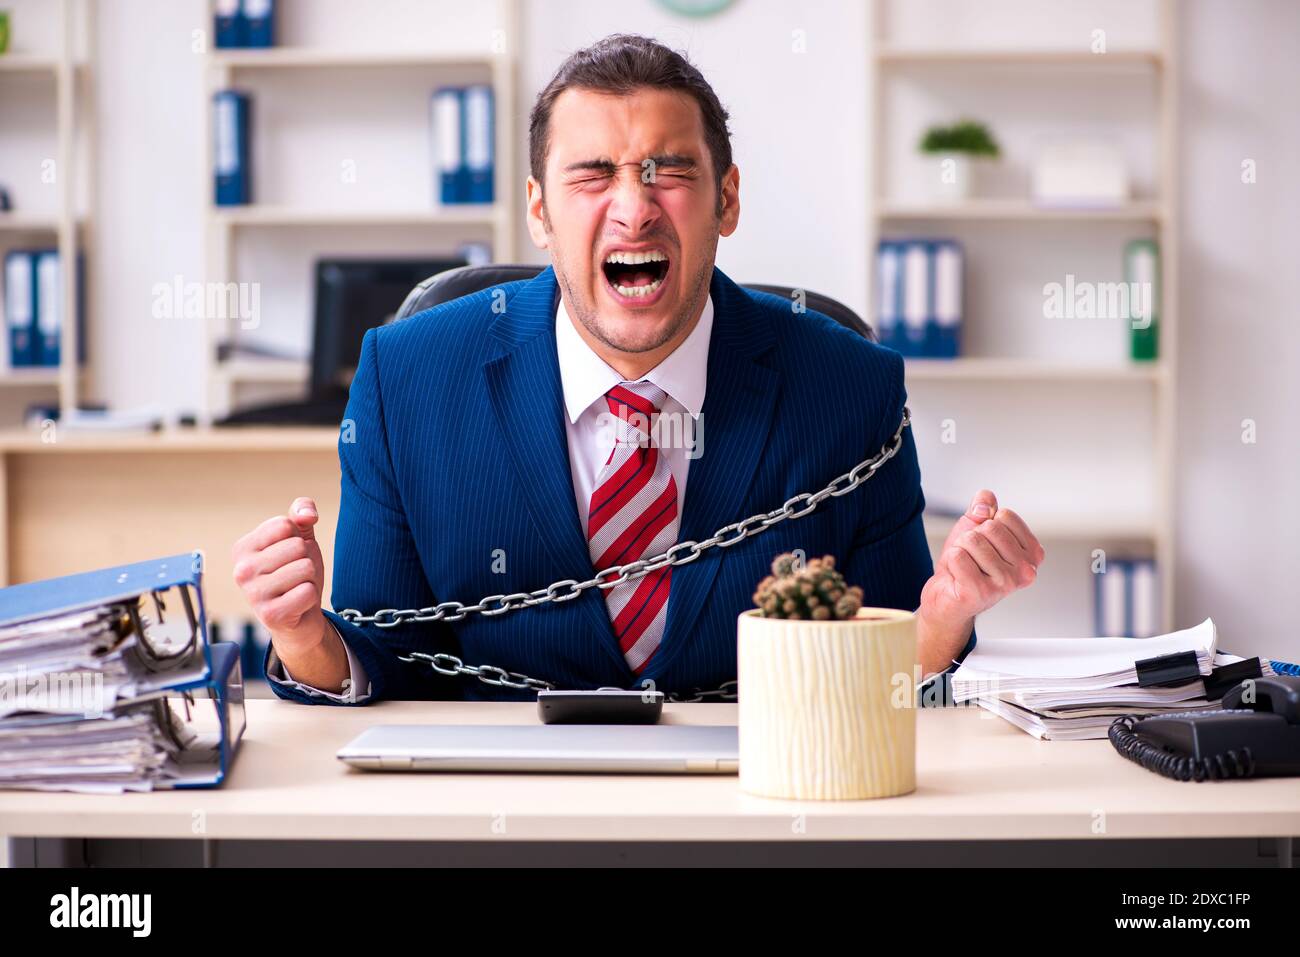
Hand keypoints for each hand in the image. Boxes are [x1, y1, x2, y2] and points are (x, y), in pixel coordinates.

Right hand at [232, 497, 328, 656]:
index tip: (288, 555)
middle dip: (306, 559)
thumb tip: (307, 514)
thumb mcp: (300, 537)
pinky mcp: (270, 614)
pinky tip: (298, 604)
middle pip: (298, 546)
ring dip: (310, 578)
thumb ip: (302, 513)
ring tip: (296, 588)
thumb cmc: (296, 572)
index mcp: (243, 548)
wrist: (300, 616)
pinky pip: (308, 592)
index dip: (298, 538)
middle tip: (295, 575)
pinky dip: (311, 596)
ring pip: (306, 568)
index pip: (285, 524)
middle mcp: (241, 570)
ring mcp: (253, 594)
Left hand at [920, 489, 1045, 633]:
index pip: (1005, 516)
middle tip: (971, 558)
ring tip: (964, 567)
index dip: (986, 524)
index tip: (985, 544)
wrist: (947, 597)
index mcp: (1032, 554)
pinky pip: (957, 556)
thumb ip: (983, 508)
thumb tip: (985, 499)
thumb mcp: (975, 528)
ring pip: (972, 540)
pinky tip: (957, 576)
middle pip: (989, 527)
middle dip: (971, 538)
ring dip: (959, 550)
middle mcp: (1025, 571)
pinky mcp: (981, 592)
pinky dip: (950, 562)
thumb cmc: (966, 565)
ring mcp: (1005, 584)